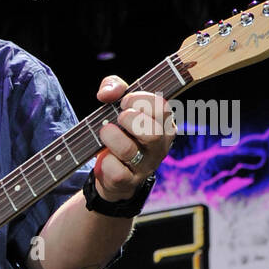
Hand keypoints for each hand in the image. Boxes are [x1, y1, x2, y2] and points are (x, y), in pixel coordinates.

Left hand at [93, 75, 175, 200]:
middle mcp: (159, 145)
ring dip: (112, 138)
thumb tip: (107, 93)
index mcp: (163, 123)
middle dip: (130, 120)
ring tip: (105, 132)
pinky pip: (117, 172)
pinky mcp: (129, 181)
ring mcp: (146, 165)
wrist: (113, 172)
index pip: (161, 107)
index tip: (124, 102)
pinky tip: (105, 157)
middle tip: (119, 118)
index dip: (140, 100)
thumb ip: (114, 87)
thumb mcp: (118, 104)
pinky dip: (106, 162)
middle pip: (152, 132)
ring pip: (130, 151)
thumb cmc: (119, 131)